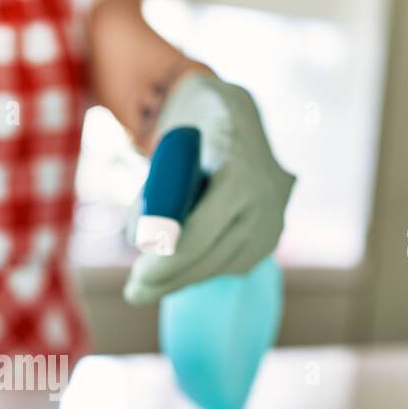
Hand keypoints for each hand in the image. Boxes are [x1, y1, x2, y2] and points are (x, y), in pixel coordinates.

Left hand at [125, 74, 294, 304]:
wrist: (234, 115)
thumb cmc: (191, 130)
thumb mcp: (165, 152)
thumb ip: (154, 193)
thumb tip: (141, 242)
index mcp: (236, 171)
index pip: (197, 234)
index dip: (166, 262)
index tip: (138, 277)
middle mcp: (264, 198)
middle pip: (209, 257)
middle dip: (168, 279)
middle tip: (134, 293)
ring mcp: (274, 219)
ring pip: (221, 266)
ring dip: (182, 280)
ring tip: (146, 288)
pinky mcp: (273, 236)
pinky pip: (233, 264)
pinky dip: (202, 271)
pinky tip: (177, 274)